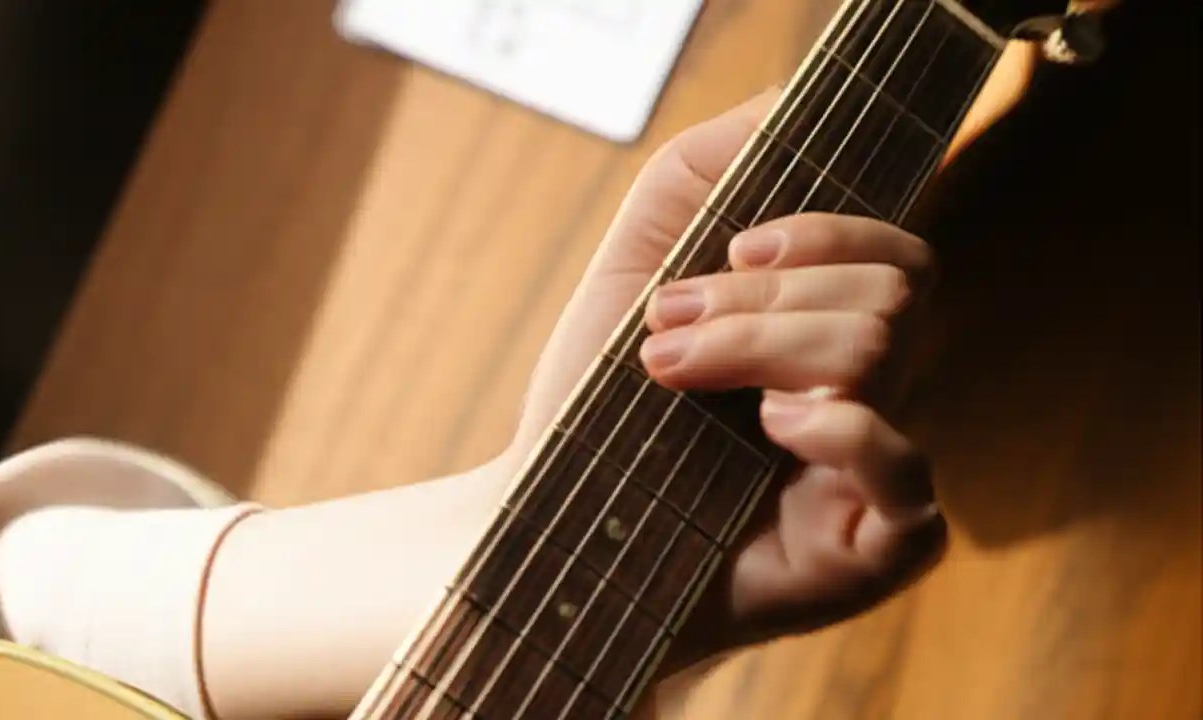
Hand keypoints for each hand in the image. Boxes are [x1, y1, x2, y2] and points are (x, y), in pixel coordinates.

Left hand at [507, 89, 946, 682]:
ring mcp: (877, 472)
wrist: (552, 512)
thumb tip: (785, 104)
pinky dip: (842, 433)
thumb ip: (704, 170)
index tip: (736, 249)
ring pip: (878, 355)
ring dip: (758, 346)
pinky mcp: (875, 547)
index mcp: (829, 336)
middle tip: (666, 333)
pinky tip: (773, 428)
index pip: (897, 255)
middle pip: (885, 297)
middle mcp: (870, 397)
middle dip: (758, 304)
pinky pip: (914, 478)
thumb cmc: (598, 401)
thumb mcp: (639, 259)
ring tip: (675, 375)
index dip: (827, 234)